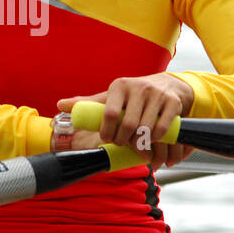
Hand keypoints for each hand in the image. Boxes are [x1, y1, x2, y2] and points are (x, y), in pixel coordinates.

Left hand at [58, 74, 195, 168]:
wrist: (167, 85)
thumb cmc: (134, 95)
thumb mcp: (112, 96)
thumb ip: (89, 103)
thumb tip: (60, 105)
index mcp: (119, 86)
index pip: (108, 113)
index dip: (107, 132)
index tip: (108, 139)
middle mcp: (139, 87)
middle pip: (129, 125)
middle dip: (124, 141)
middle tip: (123, 144)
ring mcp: (157, 94)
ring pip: (146, 129)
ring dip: (141, 145)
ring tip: (138, 147)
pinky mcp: (173, 102)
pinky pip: (163, 129)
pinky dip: (157, 142)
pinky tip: (153, 144)